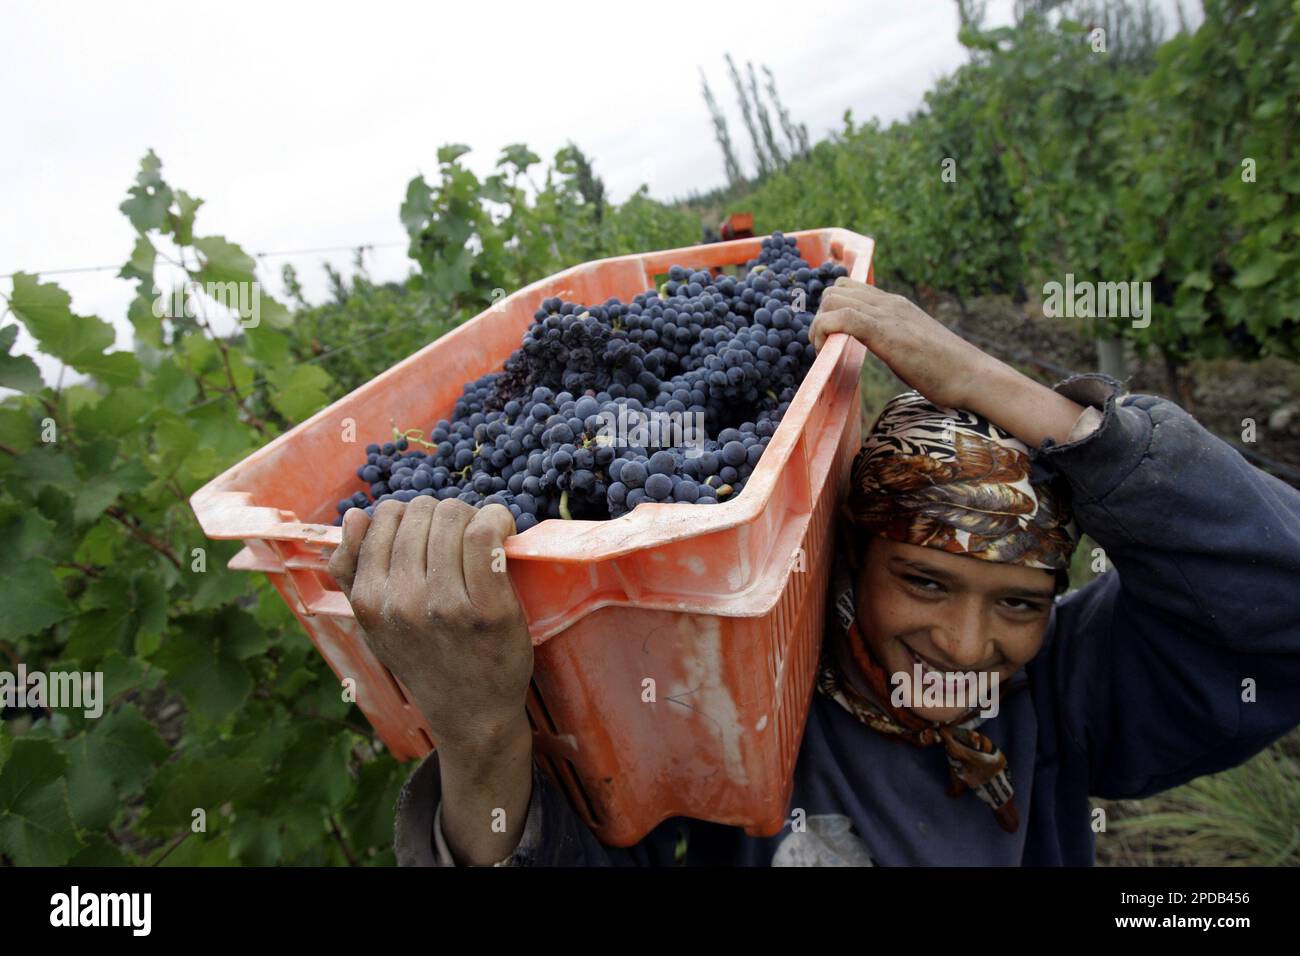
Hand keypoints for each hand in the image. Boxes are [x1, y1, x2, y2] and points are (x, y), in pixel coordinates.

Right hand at [327, 497, 532, 756]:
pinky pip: (485, 535)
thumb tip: (356, 516)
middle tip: (460, 541)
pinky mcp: (489, 610)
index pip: (383, 517)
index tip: (430, 536)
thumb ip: (352, 572)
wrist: (472, 714)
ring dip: (473, 517)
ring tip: (483, 539)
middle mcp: (401, 601)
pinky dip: (497, 520)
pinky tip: (504, 532)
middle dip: (443, 516)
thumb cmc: (426, 660)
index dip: (410, 517)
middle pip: (422, 511)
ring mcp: (446, 606)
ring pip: (453, 516)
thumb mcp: (374, 625)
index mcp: (368, 600)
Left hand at [812, 277, 1086, 447]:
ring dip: (818, 325)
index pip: (850, 288)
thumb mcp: (913, 347)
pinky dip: (823, 331)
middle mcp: (889, 303)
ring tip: (824, 352)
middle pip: (836, 289)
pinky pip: (841, 318)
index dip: (831, 310)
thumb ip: (893, 339)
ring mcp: (887, 314)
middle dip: (820, 317)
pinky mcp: (884, 332)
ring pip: (833, 299)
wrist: (972, 376)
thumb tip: (883, 348)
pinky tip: (826, 352)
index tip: (829, 339)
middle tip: (824, 347)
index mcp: (896, 305)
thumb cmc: (947, 371)